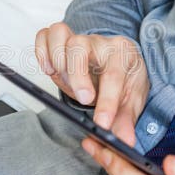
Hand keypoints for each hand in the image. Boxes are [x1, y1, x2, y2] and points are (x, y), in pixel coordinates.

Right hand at [35, 23, 148, 145]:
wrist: (122, 64)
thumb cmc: (126, 80)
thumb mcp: (133, 100)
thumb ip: (126, 120)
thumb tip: (123, 141)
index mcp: (122, 54)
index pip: (113, 75)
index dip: (107, 101)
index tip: (102, 124)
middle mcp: (99, 42)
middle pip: (80, 46)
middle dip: (77, 76)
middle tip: (82, 100)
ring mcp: (79, 38)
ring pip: (59, 33)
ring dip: (57, 60)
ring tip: (64, 81)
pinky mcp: (61, 40)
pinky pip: (44, 34)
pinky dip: (41, 52)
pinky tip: (49, 70)